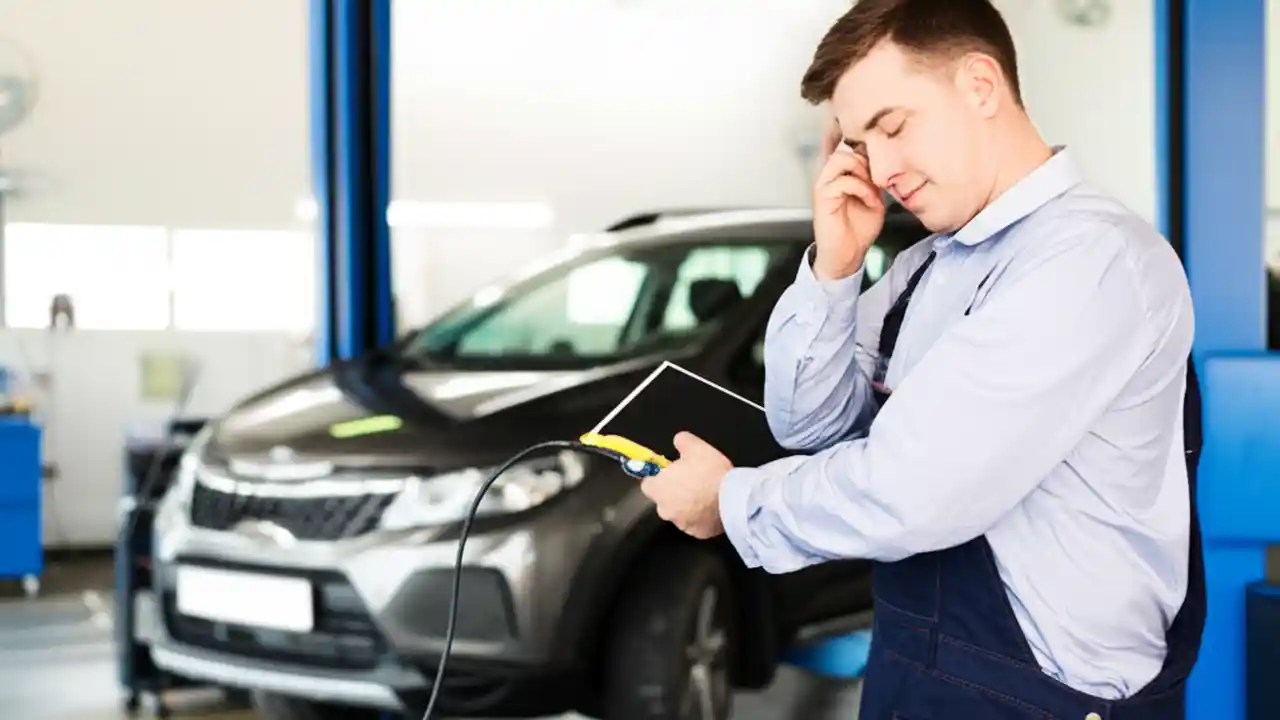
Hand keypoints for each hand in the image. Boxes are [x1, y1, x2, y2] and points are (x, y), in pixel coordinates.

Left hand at [639, 432, 732, 539]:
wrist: (734, 499)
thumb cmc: (710, 473)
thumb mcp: (697, 447)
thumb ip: (682, 442)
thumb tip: (679, 440)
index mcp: (659, 488)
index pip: (648, 484)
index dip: (659, 477)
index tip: (670, 473)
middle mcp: (665, 509)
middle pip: (664, 499)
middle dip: (674, 492)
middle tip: (692, 481)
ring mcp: (681, 524)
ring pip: (679, 513)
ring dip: (688, 506)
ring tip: (705, 495)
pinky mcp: (697, 533)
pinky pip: (695, 524)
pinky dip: (701, 517)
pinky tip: (712, 507)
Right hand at [812, 116, 884, 280]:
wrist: (848, 254)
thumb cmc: (859, 229)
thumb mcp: (874, 197)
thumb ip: (874, 178)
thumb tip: (884, 161)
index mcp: (841, 173)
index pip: (851, 145)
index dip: (868, 147)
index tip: (885, 159)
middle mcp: (830, 175)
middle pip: (847, 147)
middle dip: (867, 160)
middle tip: (879, 180)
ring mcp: (824, 184)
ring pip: (842, 158)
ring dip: (862, 171)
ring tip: (872, 189)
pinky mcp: (823, 196)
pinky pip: (844, 180)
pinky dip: (862, 189)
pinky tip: (869, 201)